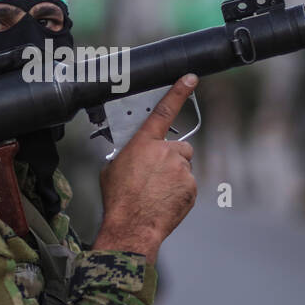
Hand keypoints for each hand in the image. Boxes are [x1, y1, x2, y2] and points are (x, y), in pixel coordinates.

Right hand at [93, 74, 198, 264]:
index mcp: (144, 143)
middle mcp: (166, 152)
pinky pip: (188, 184)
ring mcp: (182, 169)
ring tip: (156, 192)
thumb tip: (132, 154)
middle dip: (170, 158)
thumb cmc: (119, 199)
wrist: (132, 226)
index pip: (164, 110)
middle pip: (178, 147)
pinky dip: (179, 191)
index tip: (190, 77)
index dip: (179, 91)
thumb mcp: (113, 168)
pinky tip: (164, 201)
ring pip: (183, 167)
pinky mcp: (192, 187)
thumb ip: (127, 154)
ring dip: (174, 176)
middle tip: (154, 176)